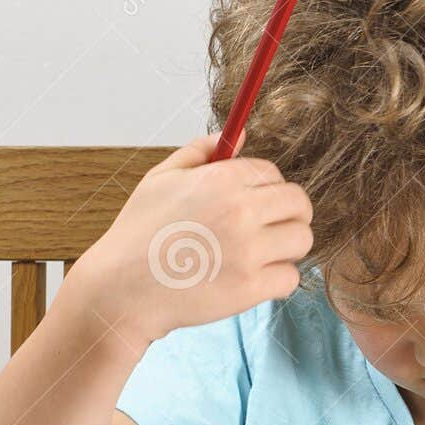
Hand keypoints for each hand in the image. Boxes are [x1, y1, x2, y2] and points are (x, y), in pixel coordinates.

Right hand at [69, 131, 313, 346]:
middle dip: (289, 214)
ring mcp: (249, 251)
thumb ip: (201, 151)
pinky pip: (291, 278)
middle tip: (270, 228)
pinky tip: (254, 279)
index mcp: (221, 179)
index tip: (254, 203)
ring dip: (287, 248)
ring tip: (262, 254)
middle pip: (300, 204)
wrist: (121, 290)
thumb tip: (241, 135)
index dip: (267, 188)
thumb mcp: (160, 179)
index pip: (273, 173)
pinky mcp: (252, 288)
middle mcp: (241, 211)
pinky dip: (278, 280)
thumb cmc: (139, 233)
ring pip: (302, 240)